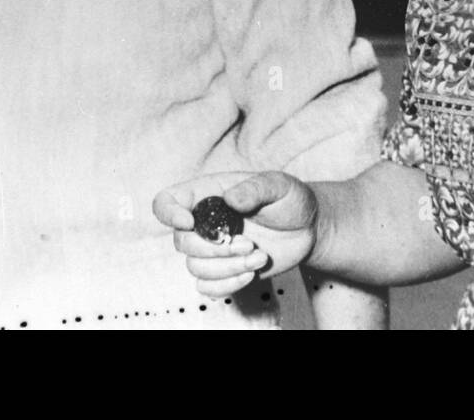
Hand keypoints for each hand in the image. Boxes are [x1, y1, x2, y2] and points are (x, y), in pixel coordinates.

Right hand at [152, 170, 318, 297]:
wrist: (307, 228)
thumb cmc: (289, 199)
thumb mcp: (279, 185)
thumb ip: (255, 188)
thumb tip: (229, 199)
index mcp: (208, 194)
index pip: (166, 201)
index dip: (168, 213)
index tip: (189, 222)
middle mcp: (203, 222)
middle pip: (181, 242)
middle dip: (215, 249)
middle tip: (249, 243)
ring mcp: (211, 249)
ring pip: (195, 268)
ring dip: (228, 267)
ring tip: (259, 255)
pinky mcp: (223, 271)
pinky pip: (206, 287)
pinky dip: (228, 284)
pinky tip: (252, 273)